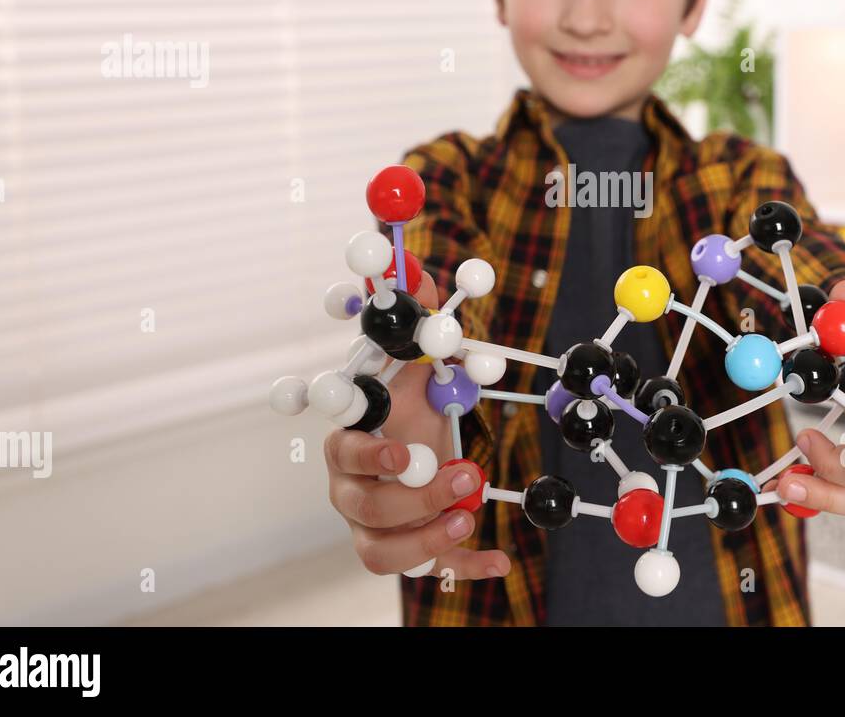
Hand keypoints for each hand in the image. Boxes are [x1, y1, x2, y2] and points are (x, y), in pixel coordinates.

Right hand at [323, 270, 509, 579]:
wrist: (418, 451)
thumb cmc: (409, 408)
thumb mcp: (416, 368)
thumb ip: (416, 328)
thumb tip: (419, 272)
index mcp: (347, 443)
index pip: (343, 452)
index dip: (367, 456)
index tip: (402, 453)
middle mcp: (351, 490)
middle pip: (364, 507)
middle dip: (414, 498)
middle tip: (466, 477)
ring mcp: (373, 529)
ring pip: (382, 552)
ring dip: (427, 540)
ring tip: (470, 516)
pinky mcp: (406, 553)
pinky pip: (429, 573)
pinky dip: (464, 569)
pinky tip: (501, 561)